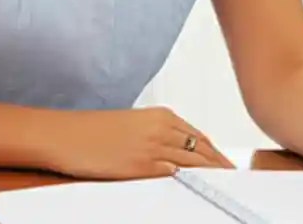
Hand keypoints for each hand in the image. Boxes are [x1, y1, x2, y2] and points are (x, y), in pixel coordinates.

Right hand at [43, 106, 234, 179]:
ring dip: (214, 172)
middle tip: (236, 176)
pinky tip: (203, 187)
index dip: (216, 151)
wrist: (65, 135)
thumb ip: (156, 135)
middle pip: (203, 148)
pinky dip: (192, 179)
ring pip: (195, 161)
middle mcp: (162, 128)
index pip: (200, 136)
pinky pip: (175, 173)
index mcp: (161, 115)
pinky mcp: (142, 164)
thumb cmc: (93, 132)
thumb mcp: (132, 125)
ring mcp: (153, 146)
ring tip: (228, 184)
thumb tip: (174, 152)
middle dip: (221, 163)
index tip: (227, 163)